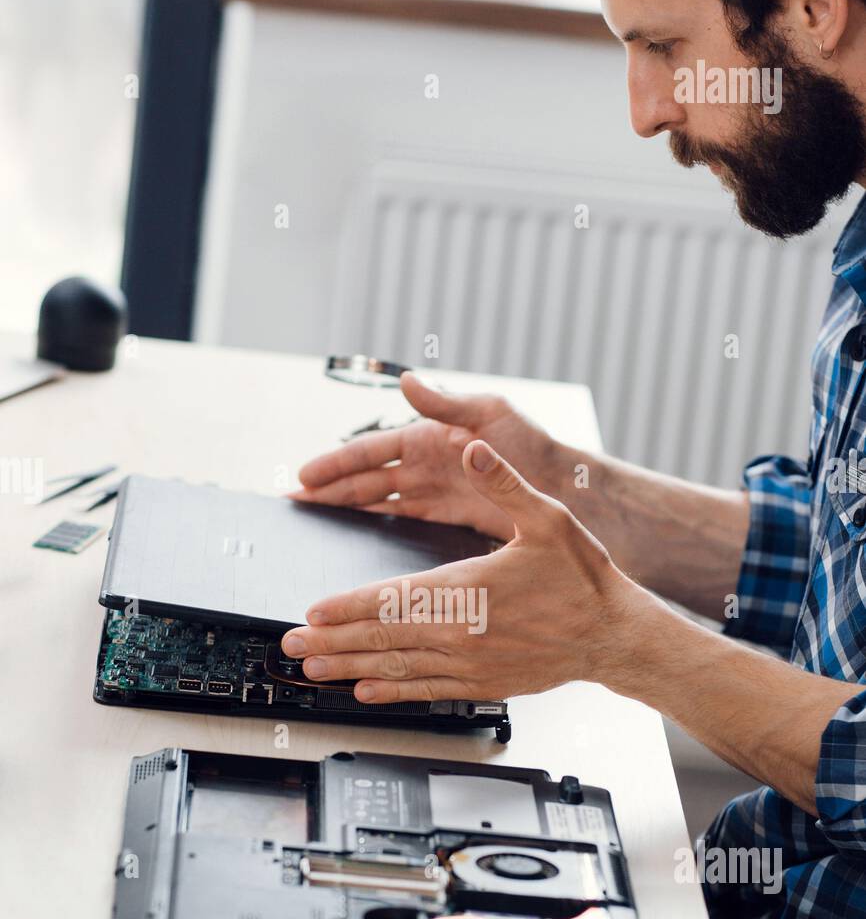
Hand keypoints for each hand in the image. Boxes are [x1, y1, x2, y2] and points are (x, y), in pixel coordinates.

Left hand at [281, 441, 648, 702]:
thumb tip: (472, 450)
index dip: (346, 606)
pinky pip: (425, 691)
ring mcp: (469, 664)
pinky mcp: (482, 685)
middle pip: (381, 638)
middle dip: (330, 641)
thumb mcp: (547, 518)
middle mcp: (460, 633)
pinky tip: (364, 691)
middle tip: (291, 645)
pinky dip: (390, 691)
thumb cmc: (583, 578)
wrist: (614, 635)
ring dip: (348, 668)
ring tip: (313, 669)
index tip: (312, 610)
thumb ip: (503, 483)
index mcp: (467, 589)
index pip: (391, 599)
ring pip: (395, 668)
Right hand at [290, 372, 567, 541]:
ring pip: (376, 500)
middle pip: (365, 478)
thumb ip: (446, 403)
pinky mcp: (444, 516)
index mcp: (430, 434)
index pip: (372, 450)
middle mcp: (425, 461)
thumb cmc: (534, 446)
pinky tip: (351, 538)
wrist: (566, 490)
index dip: (337, 463)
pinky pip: (399, 519)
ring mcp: (433, 489)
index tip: (305, 476)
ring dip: (343, 508)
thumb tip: (408, 380)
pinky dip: (373, 525)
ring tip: (310, 521)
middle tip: (292, 504)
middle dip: (328, 489)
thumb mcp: (490, 414)